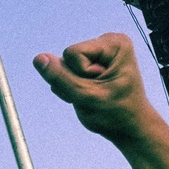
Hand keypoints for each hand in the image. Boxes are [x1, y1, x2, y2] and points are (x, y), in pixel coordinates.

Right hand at [32, 32, 162, 146]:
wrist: (129, 127)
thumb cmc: (114, 113)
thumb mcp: (84, 96)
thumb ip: (59, 77)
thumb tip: (39, 59)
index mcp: (114, 44)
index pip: (72, 54)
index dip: (79, 75)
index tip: (100, 86)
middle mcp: (109, 42)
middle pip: (66, 58)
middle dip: (74, 81)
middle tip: (95, 93)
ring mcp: (100, 51)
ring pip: (63, 67)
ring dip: (72, 86)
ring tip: (94, 94)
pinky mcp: (91, 62)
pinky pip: (66, 72)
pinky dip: (73, 87)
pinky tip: (90, 93)